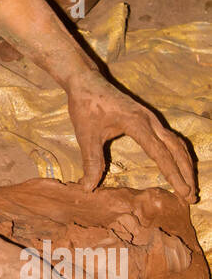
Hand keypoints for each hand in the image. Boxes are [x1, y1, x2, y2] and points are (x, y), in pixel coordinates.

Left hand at [66, 71, 195, 202]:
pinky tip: (181, 167)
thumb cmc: (86, 106)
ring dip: (186, 165)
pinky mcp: (149, 119)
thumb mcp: (86, 135)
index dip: (173, 174)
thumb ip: (91, 161)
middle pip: (176, 149)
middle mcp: (150, 120)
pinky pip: (171, 138)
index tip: (183, 192)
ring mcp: (152, 118)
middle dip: (186, 173)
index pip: (161, 153)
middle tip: (192, 197)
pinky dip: (179, 155)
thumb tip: (89, 187)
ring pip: (177, 143)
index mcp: (137, 123)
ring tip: (190, 186)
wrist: (86, 81)